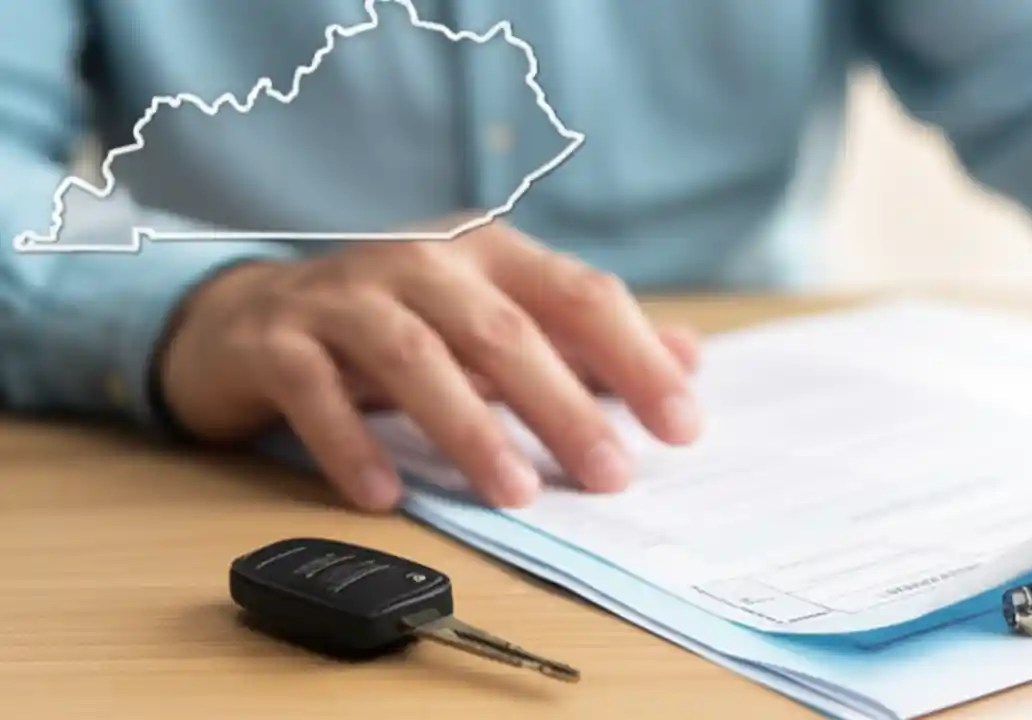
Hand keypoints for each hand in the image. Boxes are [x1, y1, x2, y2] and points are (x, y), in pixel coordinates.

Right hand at [157, 221, 702, 510]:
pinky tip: (386, 494)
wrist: (252, 317)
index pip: (578, 295)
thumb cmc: (398, 325)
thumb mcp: (495, 322)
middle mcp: (421, 261)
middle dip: (565, 406)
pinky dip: (352, 443)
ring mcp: (345, 295)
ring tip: (515, 492)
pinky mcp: (279, 339)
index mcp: (488, 253)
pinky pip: (317, 392)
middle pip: (504, 331)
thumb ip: (586, 340)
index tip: (682, 426)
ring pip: (417, 356)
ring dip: (471, 428)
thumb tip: (689, 357)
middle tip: (610, 475)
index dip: (636, 357)